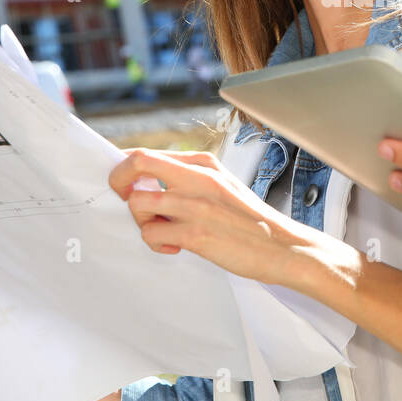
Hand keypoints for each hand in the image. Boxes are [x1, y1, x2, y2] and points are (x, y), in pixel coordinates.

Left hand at [108, 148, 318, 286]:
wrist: (283, 247)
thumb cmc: (251, 220)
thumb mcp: (224, 185)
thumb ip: (191, 179)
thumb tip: (150, 181)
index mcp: (204, 164)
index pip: (148, 152)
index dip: (124, 168)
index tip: (122, 184)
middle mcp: (198, 179)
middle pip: (136, 162)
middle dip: (118, 182)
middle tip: (125, 201)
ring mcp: (196, 206)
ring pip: (137, 202)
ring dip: (140, 221)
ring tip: (161, 231)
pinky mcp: (195, 234)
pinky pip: (151, 234)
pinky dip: (155, 243)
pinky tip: (174, 247)